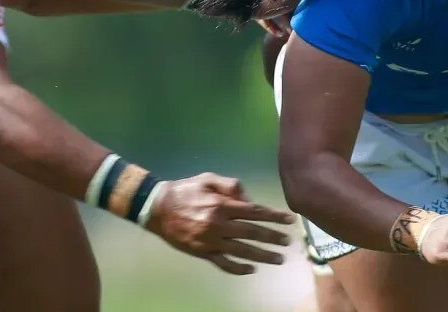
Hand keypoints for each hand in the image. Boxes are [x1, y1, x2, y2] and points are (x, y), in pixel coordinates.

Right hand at [146, 172, 296, 274]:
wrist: (157, 208)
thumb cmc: (186, 190)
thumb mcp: (209, 178)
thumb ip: (231, 186)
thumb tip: (249, 198)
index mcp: (222, 205)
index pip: (256, 212)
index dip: (274, 216)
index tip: (290, 220)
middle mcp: (219, 224)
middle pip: (253, 233)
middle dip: (273, 238)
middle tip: (289, 242)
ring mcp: (211, 241)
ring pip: (242, 251)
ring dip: (263, 255)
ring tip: (278, 258)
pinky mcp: (203, 253)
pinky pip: (224, 263)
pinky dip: (238, 268)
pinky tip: (251, 269)